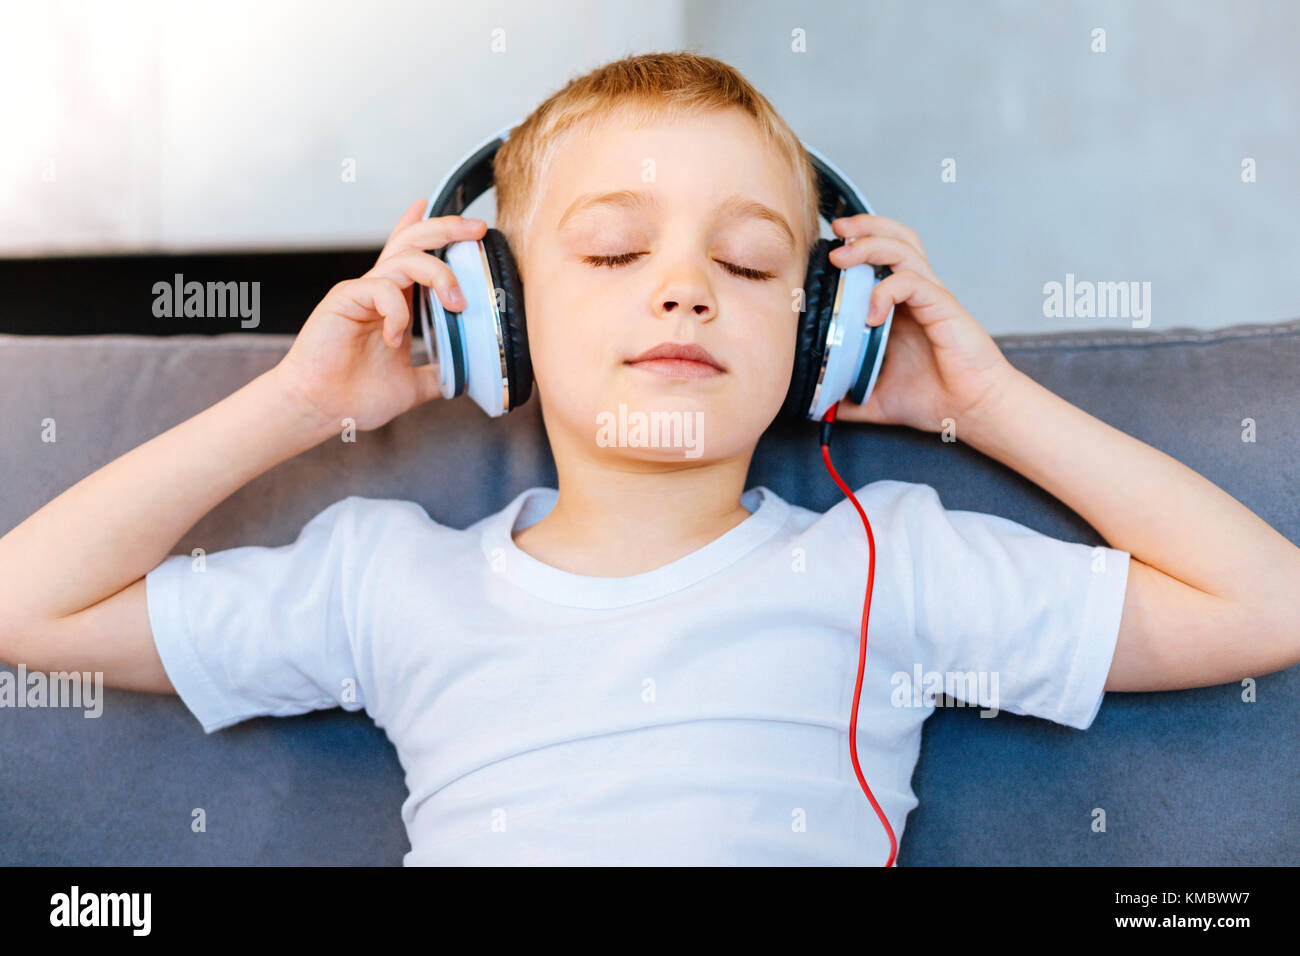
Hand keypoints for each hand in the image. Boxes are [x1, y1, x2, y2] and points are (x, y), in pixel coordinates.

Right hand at [273, 199, 487, 432]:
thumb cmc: (354, 397)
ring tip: (456, 304)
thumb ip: (438, 376)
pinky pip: (382, 289)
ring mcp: (362, 292)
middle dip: (447, 228)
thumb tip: (464, 378)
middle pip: (413, 241)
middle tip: (478, 228)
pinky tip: (393, 339)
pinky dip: (398, 312)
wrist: (321, 409)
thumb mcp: (412, 386)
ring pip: (406, 257)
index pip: (414, 255)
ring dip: (439, 274)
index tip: (464, 222)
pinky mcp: (345, 299)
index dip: (434, 231)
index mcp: (395, 303)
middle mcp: (379, 291)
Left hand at [826, 214, 1015, 432]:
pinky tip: (871, 314)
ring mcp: (932, 299)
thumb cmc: (935, 399)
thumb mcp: (875, 399)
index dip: (858, 243)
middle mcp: (918, 295)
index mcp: (902, 307)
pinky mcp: (943, 309)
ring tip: (843, 256)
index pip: (882, 257)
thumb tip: (817, 404)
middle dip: (865, 226)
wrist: (972, 411)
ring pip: (903, 250)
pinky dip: (886, 290)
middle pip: (896, 238)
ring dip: (870, 245)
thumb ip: (846, 396)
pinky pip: (912, 283)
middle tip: (836, 229)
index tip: (827, 248)